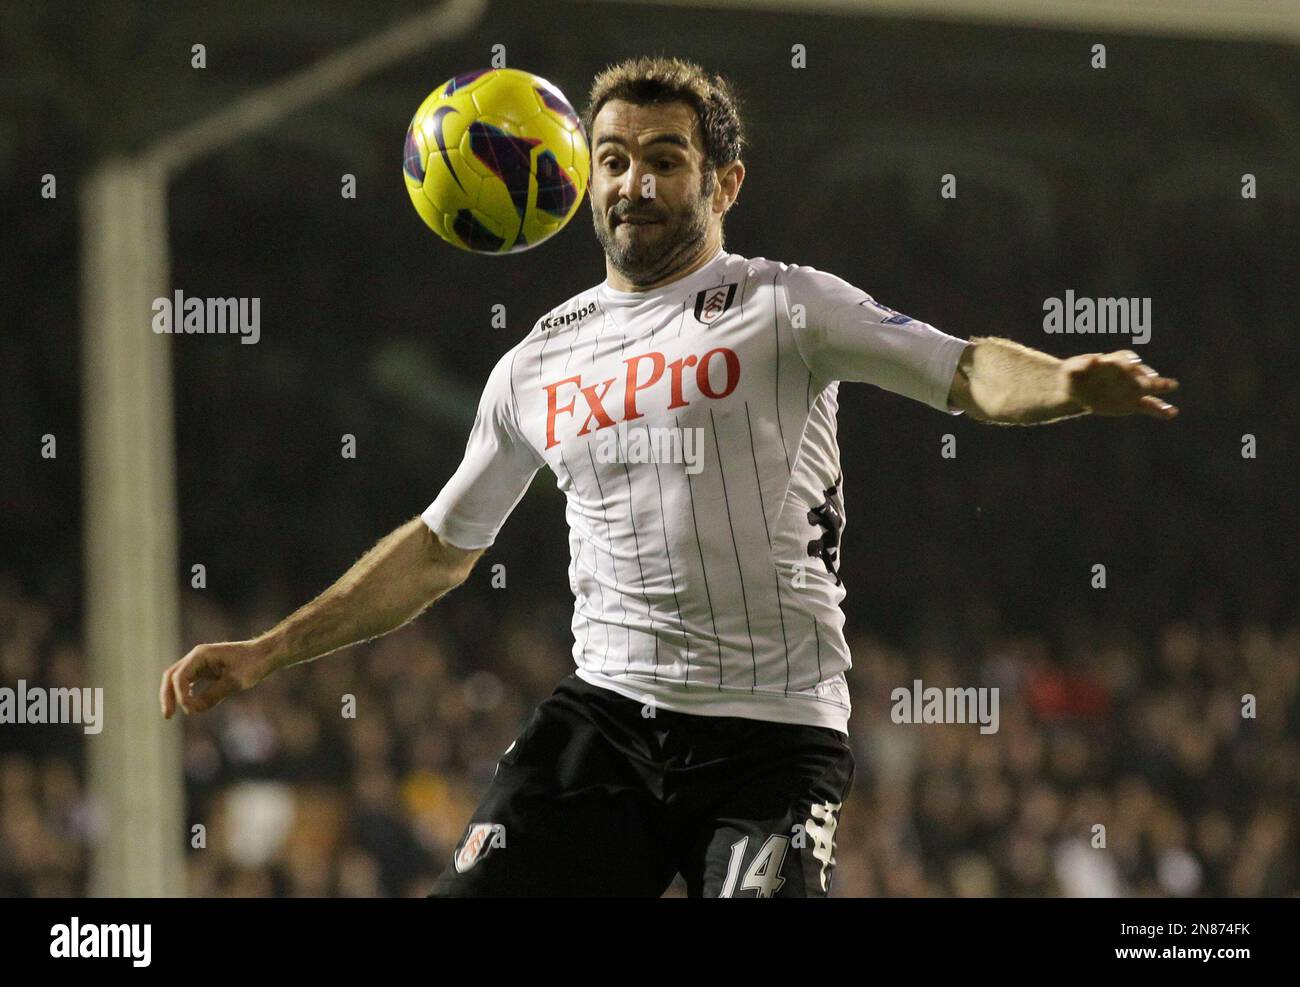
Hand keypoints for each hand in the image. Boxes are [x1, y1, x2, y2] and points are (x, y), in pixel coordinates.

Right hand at [159, 640, 271, 717]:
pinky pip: (190, 682)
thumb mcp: (234, 681)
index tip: (191, 710)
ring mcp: (201, 662)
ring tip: (171, 714)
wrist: (266, 655)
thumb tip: (194, 709)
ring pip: (178, 679)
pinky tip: (190, 705)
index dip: (181, 695)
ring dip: (174, 695)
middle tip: (167, 715)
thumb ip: (213, 695)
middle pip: (172, 676)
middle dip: (168, 696)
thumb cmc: (253, 664)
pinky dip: (186, 693)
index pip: (180, 676)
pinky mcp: (207, 669)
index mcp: (201, 655)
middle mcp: (197, 657)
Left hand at [1062, 350, 1178, 418]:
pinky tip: (1172, 412)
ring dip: (1161, 386)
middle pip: (1140, 371)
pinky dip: (1160, 409)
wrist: (1074, 391)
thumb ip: (1082, 364)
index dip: (1126, 361)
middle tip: (1152, 377)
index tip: (1132, 364)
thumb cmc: (1073, 375)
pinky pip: (1149, 406)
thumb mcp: (1072, 369)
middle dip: (1145, 374)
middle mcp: (1127, 372)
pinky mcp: (1133, 403)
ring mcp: (1132, 388)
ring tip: (1173, 385)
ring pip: (1149, 386)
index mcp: (1113, 361)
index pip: (1123, 359)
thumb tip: (1094, 359)